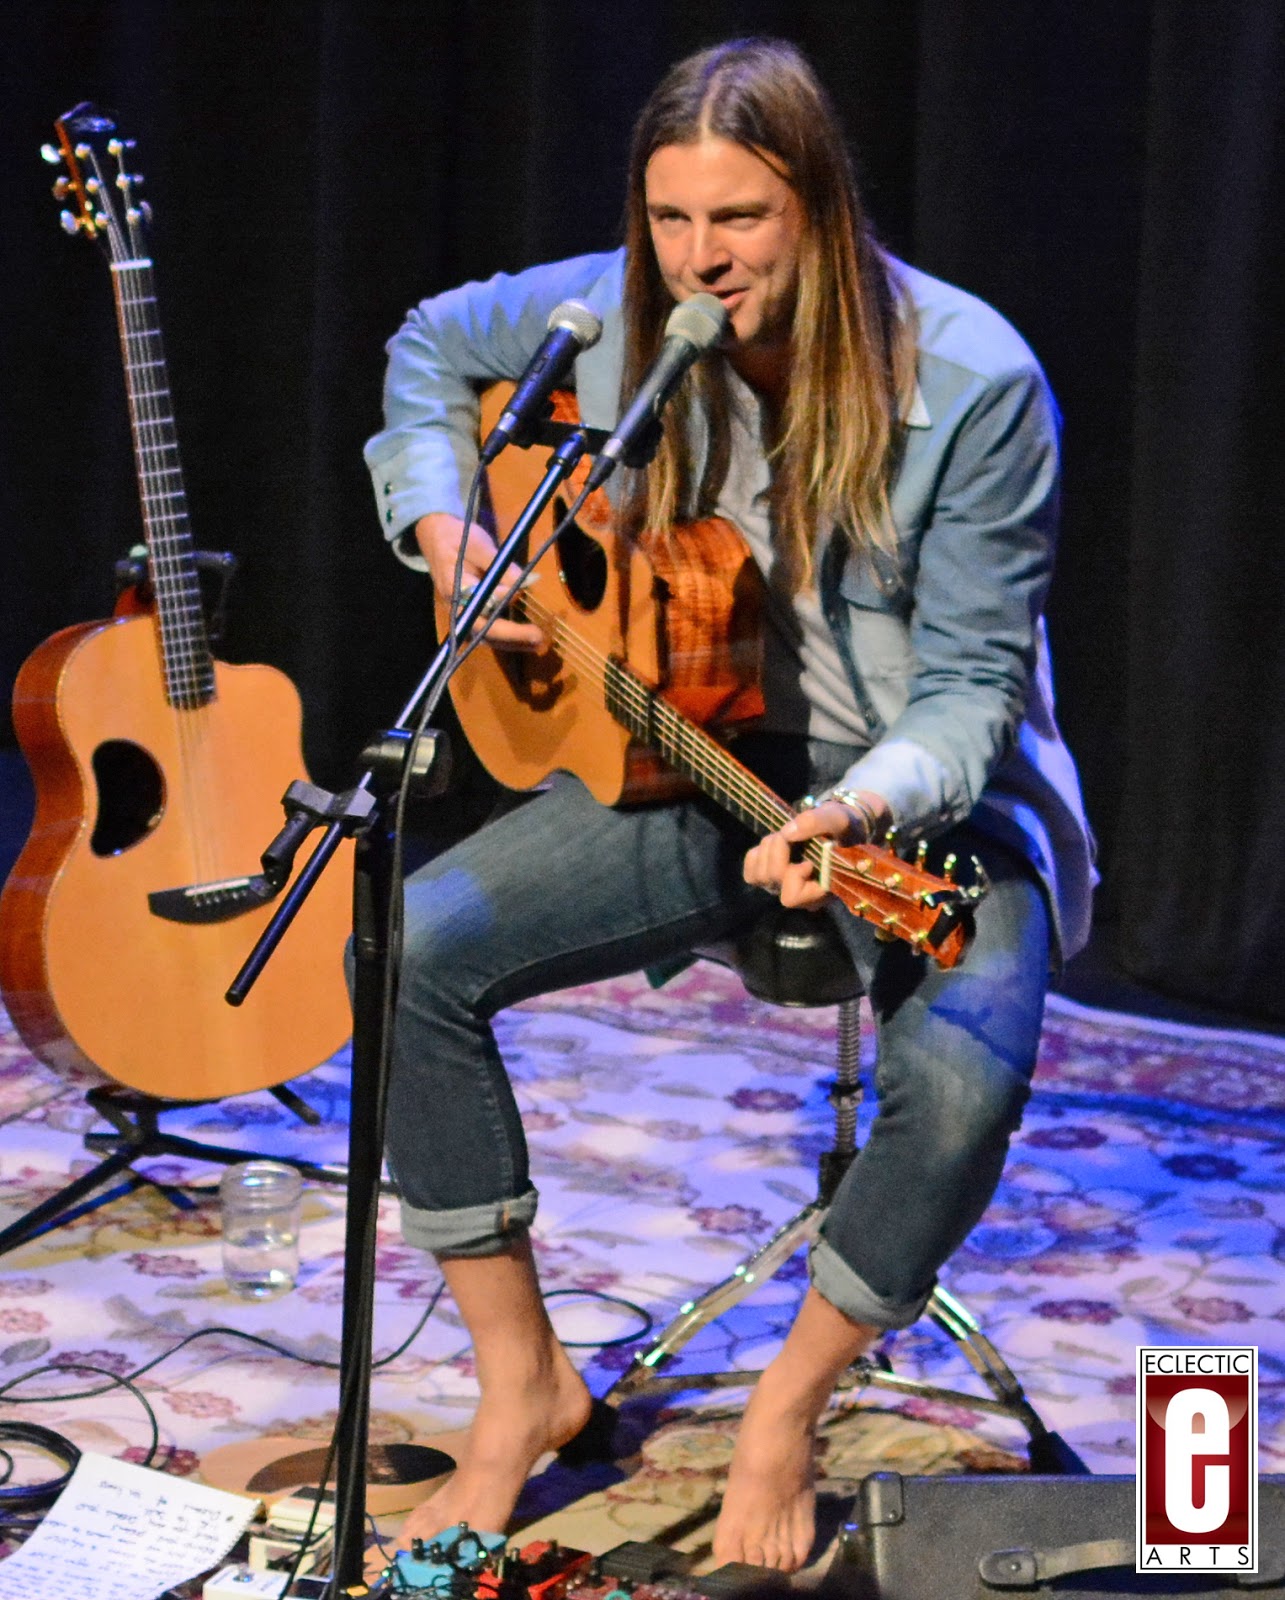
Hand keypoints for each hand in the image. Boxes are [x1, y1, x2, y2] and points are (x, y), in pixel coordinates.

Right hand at [416, 512, 544, 651]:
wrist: (438, 538)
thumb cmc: (457, 539)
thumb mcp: (477, 544)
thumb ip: (497, 563)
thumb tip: (521, 581)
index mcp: (455, 591)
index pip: (478, 610)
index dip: (500, 606)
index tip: (519, 594)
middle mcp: (458, 608)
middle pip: (483, 632)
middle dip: (511, 637)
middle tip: (538, 637)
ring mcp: (465, 613)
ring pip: (487, 636)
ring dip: (512, 642)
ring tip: (537, 643)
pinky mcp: (474, 612)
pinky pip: (490, 630)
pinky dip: (508, 636)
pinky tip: (527, 638)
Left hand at [741, 793, 888, 909]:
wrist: (840, 828)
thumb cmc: (844, 828)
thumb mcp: (838, 819)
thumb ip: (818, 823)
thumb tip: (788, 832)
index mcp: (820, 891)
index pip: (791, 897)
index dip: (794, 875)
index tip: (809, 860)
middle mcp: (800, 897)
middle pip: (772, 879)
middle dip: (778, 850)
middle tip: (794, 835)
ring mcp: (784, 889)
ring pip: (758, 876)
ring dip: (768, 849)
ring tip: (787, 838)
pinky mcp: (770, 878)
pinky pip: (750, 870)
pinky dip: (758, 854)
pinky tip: (776, 845)